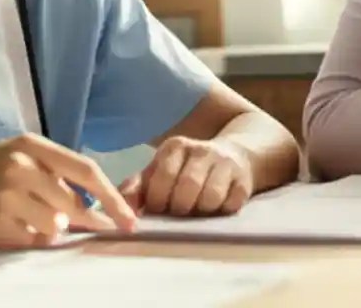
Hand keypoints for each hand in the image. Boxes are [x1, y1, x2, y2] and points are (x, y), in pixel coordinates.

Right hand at [0, 133, 136, 255]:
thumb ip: (50, 177)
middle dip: (85, 222)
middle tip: (86, 231)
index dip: (113, 198)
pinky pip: (31, 241)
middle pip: (75, 204)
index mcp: (29, 145)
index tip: (130, 220)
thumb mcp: (9, 163)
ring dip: (48, 232)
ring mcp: (6, 193)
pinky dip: (26, 241)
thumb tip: (96, 208)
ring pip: (55, 226)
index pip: (87, 170)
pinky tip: (5, 230)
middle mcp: (20, 164)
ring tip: (20, 222)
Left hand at [121, 137, 253, 216]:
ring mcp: (225, 163)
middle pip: (186, 189)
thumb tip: (116, 209)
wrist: (234, 156)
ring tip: (197, 211)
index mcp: (175, 147)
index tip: (158, 209)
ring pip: (210, 198)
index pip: (161, 179)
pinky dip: (221, 212)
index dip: (157, 202)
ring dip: (201, 212)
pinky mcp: (244, 180)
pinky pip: (231, 204)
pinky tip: (217, 208)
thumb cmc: (187, 170)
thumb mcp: (159, 172)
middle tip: (178, 213)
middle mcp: (201, 150)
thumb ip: (136, 188)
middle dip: (179, 209)